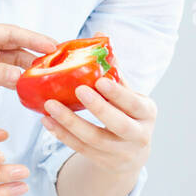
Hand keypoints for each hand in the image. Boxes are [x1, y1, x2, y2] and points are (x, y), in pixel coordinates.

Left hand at [0, 21, 57, 127]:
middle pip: (14, 46)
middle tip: (54, 64)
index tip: (53, 46)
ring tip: (42, 77)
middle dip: (33, 55)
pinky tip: (24, 86)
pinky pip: (1, 76)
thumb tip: (21, 77)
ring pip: (9, 62)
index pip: (13, 32)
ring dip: (23, 70)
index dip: (34, 38)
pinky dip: (12, 81)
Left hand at [40, 74, 155, 177]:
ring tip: (50, 105)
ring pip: (94, 139)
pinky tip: (48, 121)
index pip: (133, 103)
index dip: (118, 93)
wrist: (131, 153)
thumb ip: (114, 70)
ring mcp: (121, 152)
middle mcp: (139, 135)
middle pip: (118, 124)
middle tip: (78, 90)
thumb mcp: (127, 95)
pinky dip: (62, 135)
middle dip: (98, 108)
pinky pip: (80, 148)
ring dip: (70, 122)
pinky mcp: (102, 161)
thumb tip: (101, 34)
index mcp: (147, 112)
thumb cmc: (127, 114)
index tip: (100, 80)